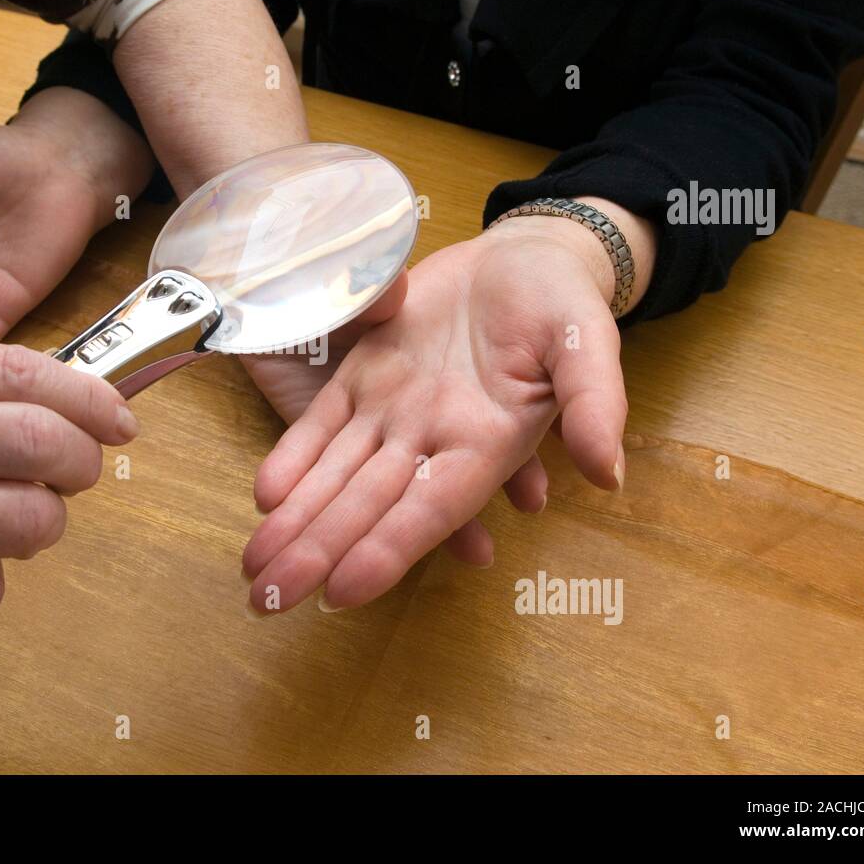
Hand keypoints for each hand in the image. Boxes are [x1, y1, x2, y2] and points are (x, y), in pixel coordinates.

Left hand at [243, 217, 633, 614]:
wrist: (522, 258)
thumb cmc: (563, 303)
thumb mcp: (587, 341)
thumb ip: (594, 403)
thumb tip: (608, 475)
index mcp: (486, 443)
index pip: (430, 510)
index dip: (387, 550)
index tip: (342, 593)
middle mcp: (431, 439)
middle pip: (366, 507)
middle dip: (318, 554)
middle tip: (267, 604)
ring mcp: (393, 410)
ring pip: (335, 475)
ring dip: (295, 522)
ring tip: (255, 570)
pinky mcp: (365, 375)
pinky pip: (322, 423)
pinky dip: (294, 458)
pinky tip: (263, 496)